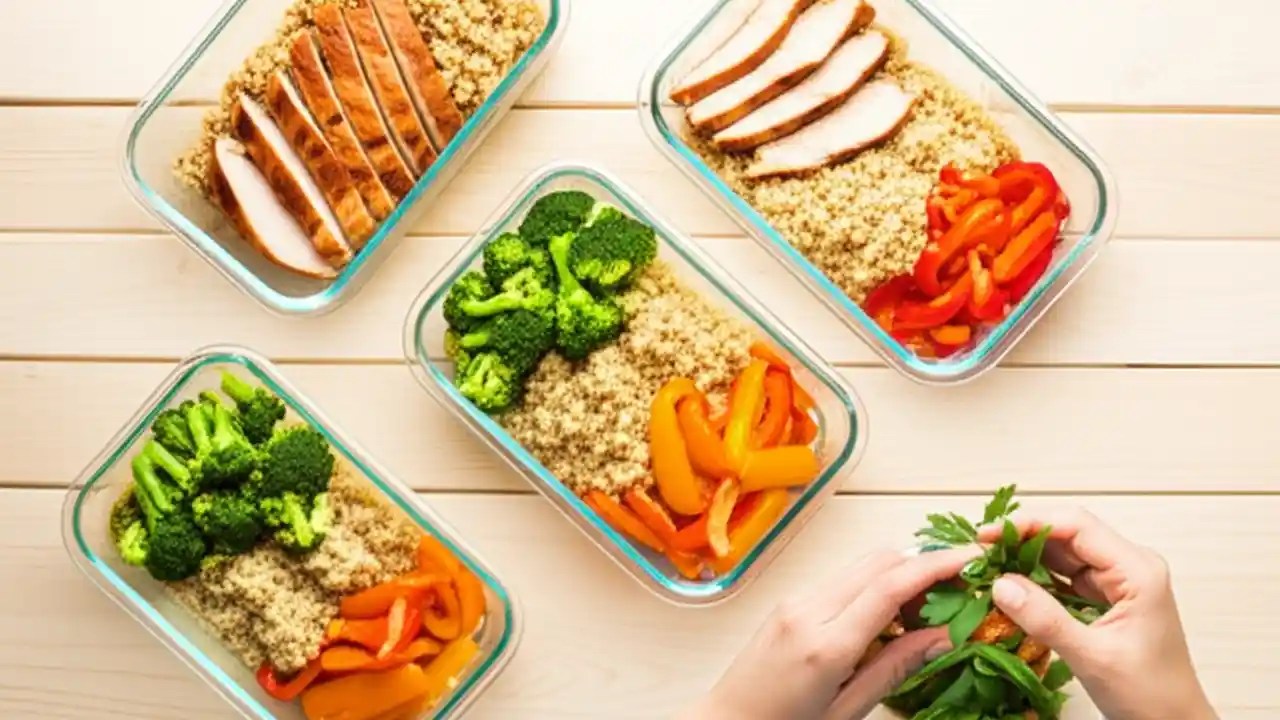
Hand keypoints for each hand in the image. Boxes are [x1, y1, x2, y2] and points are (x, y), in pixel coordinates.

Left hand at [682, 546, 979, 719]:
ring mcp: (794, 600)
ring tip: (925, 612)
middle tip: (957, 590)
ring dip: (898, 574)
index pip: (889, 587)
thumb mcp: (847, 710)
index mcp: (825, 645)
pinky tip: (887, 617)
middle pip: (878, 562)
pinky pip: (841, 579)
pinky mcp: (788, 600)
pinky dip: (872, 585)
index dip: (936, 566)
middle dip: (922, 565)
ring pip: (860, 565)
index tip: (971, 558)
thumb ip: (895, 669)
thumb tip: (944, 636)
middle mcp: (807, 610)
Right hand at [978, 508, 1216, 719]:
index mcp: (1137, 570)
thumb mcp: (1092, 657)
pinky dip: (1037, 578)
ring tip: (988, 565)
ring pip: (1063, 554)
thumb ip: (1045, 619)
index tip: (988, 535)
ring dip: (1026, 558)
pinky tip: (1011, 584)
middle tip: (980, 550)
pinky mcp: (1106, 597)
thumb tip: (999, 584)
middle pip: (1068, 534)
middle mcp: (1130, 566)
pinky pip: (1065, 577)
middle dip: (1023, 539)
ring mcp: (1118, 581)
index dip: (1029, 524)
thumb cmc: (1149, 694)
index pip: (1076, 526)